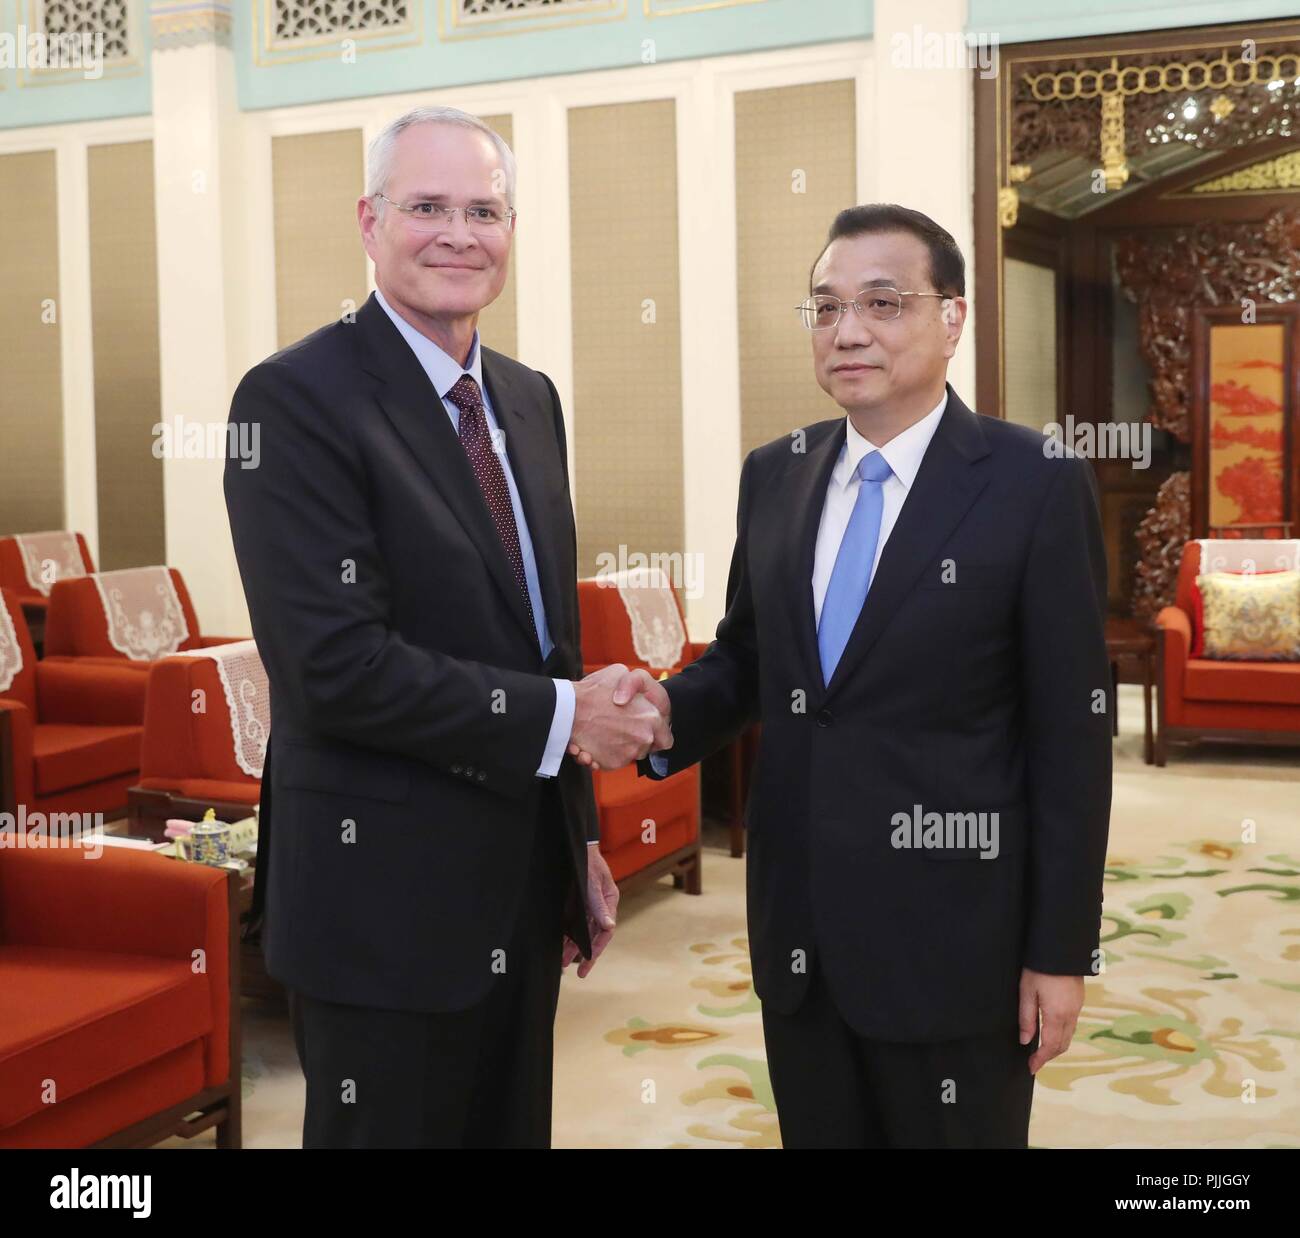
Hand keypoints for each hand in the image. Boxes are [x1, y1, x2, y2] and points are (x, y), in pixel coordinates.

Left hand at [562, 845, 618, 977]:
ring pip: (583, 931)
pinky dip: (568, 933)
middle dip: (585, 953)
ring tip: (563, 961)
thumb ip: (599, 905)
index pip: (605, 932)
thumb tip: (609, 927)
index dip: (597, 950)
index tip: (587, 965)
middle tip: (578, 972)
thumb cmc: (586, 860)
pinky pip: (574, 922)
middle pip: (594, 935)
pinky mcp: (577, 901)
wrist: (574, 844)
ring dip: (574, 945)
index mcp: (609, 900)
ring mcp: (589, 903)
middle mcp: (600, 905)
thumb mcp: (592, 883)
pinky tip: (560, 943)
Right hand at [568, 666, 671, 769]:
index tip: (646, 732)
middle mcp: (643, 739)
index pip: (666, 739)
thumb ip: (633, 683)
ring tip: (601, 735)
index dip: (657, 736)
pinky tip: (590, 745)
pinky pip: (610, 763)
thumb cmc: (594, 689)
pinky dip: (602, 757)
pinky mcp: (610, 764)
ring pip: (627, 755)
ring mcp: (627, 754)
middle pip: (645, 748)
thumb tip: (632, 696)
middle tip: (617, 729)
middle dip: (634, 740)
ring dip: (617, 748)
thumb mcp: (620, 672)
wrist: (567, 709)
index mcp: (651, 718)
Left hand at [1019, 967, 1083, 1073]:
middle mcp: (1071, 1014)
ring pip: (1069, 1035)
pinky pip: (1072, 1025)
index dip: (1041, 1059)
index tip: (1031, 1068)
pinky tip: (1051, 1032)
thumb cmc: (1040, 968)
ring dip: (1056, 1046)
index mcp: (1057, 1014)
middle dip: (1049, 1056)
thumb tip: (1025, 1041)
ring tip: (1040, 1050)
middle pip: (1062, 1044)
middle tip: (1034, 1062)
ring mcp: (1077, 1007)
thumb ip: (1026, 1018)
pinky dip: (1062, 1034)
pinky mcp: (1078, 1000)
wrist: (1061, 947)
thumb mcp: (1027, 991)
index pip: (1050, 1046)